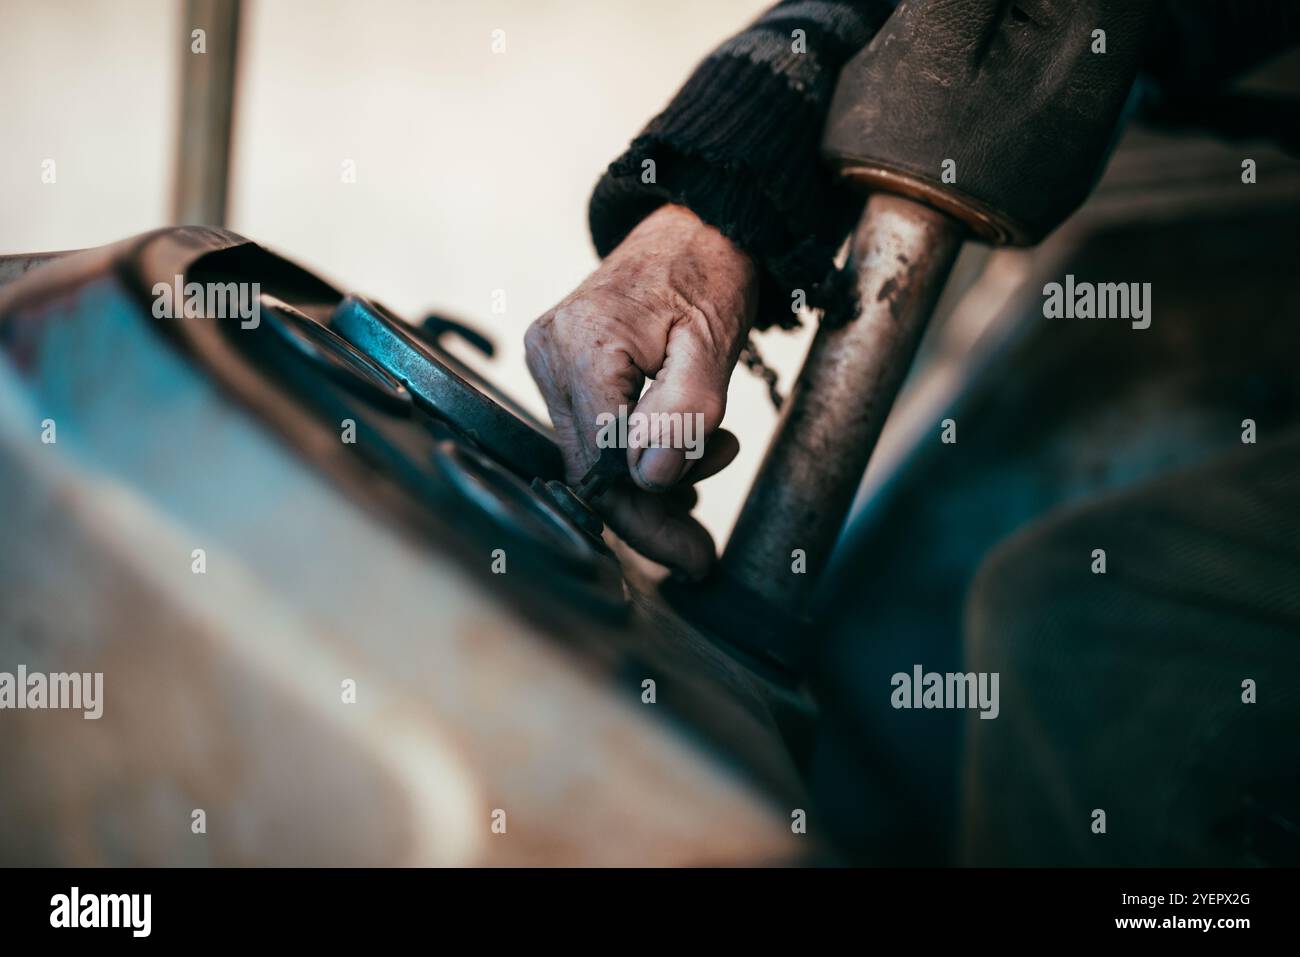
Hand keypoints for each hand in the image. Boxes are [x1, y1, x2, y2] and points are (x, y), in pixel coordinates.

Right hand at [524, 204, 757, 578]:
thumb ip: (684, 413)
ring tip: (714, 454)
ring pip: (592, 455)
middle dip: (652, 505)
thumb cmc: (709, 274)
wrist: (695, 223)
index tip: (692, 557)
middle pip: (591, 468)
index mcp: (583, 345)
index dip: (645, 518)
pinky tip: (676, 452)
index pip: (601, 464)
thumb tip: (649, 479)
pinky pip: (592, 429)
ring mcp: (547, 358)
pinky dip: (635, 452)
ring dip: (651, 477)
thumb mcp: (712, 345)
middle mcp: (549, 353)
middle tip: (702, 537)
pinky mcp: (559, 363)